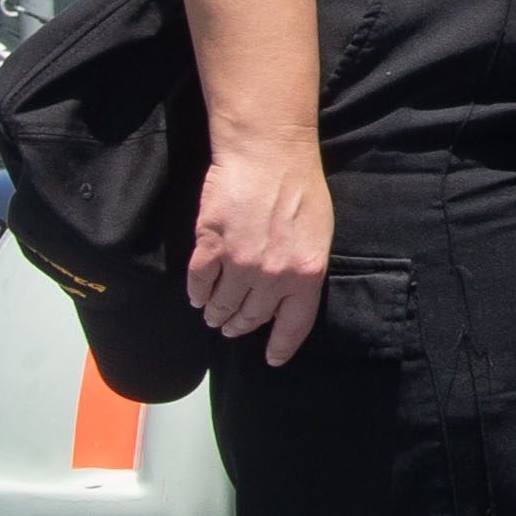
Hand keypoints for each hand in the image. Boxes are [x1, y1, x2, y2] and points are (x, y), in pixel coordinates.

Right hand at [187, 134, 333, 366]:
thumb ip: (303, 268)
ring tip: (213, 314)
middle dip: (240, 325)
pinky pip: (198, 282)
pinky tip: (198, 296)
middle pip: (251, 317)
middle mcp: (273, 275)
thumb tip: (287, 294)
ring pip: (222, 304)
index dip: (281, 347)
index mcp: (306, 274)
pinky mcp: (210, 246)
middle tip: (233, 327)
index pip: (294, 325)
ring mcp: (239, 263)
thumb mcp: (319, 234)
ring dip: (216, 313)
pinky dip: (197, 294)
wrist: (270, 155)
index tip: (272, 360)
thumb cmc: (301, 189)